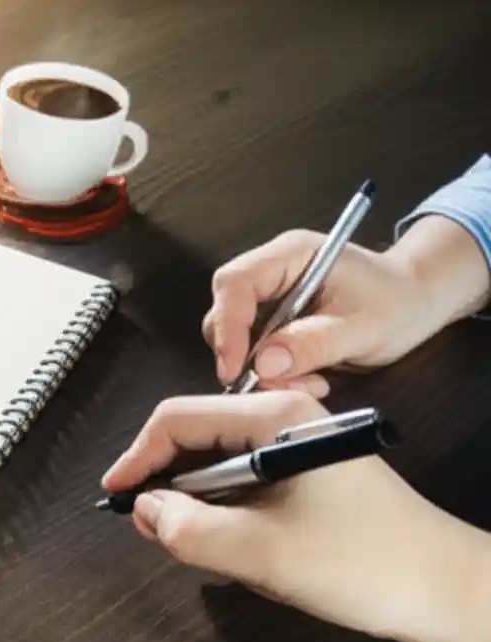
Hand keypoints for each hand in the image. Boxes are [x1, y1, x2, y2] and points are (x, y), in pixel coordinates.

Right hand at [101, 391, 490, 641]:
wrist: (443, 587)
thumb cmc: (370, 562)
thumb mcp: (260, 552)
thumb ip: (188, 530)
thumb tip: (144, 510)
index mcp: (277, 417)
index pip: (178, 419)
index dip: (137, 457)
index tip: (113, 492)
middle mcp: (287, 419)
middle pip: (196, 437)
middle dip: (167, 483)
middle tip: (151, 527)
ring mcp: (298, 445)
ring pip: (218, 465)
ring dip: (199, 504)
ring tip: (205, 545)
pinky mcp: (307, 472)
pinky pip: (245, 483)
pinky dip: (226, 512)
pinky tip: (239, 546)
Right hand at [204, 215, 490, 395]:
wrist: (418, 301)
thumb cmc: (398, 302)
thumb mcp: (364, 328)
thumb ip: (314, 343)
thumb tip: (263, 364)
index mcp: (290, 254)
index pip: (235, 283)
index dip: (227, 325)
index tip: (233, 368)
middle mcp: (271, 271)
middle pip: (225, 309)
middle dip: (241, 353)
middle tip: (270, 385)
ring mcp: (269, 296)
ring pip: (236, 335)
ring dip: (261, 368)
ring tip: (306, 382)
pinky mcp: (273, 319)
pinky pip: (254, 349)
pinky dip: (273, 372)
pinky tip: (307, 377)